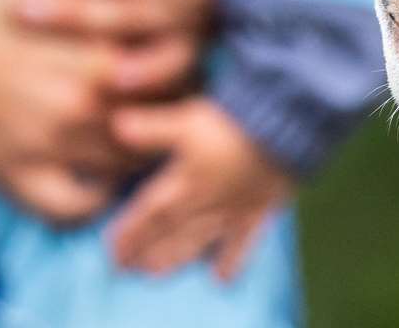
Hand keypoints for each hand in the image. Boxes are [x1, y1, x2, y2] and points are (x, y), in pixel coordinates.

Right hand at [0, 0, 174, 222]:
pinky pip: (74, 210)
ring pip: (126, 166)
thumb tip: (179, 8)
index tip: (182, 65)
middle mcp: (83, 97)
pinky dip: (94, 203)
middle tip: (166, 106)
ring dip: (138, 156)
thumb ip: (122, 0)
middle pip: (161, 122)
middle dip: (170, 114)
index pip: (181, 71)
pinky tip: (95, 181)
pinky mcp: (15, 173)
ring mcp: (50, 140)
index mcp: (101, 45)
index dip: (187, 69)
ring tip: (134, 140)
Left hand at [107, 98, 292, 281]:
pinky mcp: (259, 209)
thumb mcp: (187, 119)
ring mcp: (233, 209)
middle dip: (148, 249)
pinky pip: (245, 241)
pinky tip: (222, 280)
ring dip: (177, 257)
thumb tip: (116, 125)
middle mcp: (205, 201)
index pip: (150, 212)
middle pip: (171, 231)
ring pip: (200, 240)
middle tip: (129, 268)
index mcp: (185, 180)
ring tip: (157, 273)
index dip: (130, 231)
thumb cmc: (233, 121)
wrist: (285, 128)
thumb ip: (152, 127)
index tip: (113, 250)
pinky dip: (232, 260)